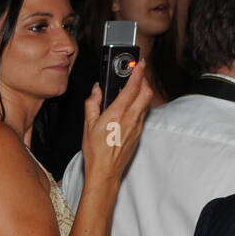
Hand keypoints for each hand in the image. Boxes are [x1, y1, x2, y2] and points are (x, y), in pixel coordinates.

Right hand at [80, 58, 152, 183]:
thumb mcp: (88, 125)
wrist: (105, 172)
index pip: (132, 87)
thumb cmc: (96, 152)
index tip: (140, 63)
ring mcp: (137, 127)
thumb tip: (96, 90)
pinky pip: (143, 114)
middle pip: (146, 92)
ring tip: (134, 88)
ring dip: (143, 92)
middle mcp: (131, 119)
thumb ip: (92, 103)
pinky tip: (131, 106)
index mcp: (117, 114)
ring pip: (146, 103)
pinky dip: (140, 105)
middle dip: (144, 80)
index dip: (138, 72)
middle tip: (138, 74)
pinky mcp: (139, 134)